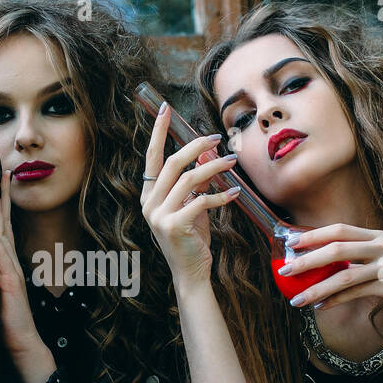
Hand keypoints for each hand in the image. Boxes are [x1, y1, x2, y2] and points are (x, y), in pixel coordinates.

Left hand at [0, 171, 48, 360]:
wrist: (18, 339)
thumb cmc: (5, 315)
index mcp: (5, 259)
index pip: (1, 224)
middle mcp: (10, 259)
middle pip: (7, 221)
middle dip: (4, 196)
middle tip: (2, 172)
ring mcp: (12, 268)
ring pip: (5, 233)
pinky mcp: (10, 281)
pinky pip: (0, 257)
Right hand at [140, 104, 240, 290]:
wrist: (190, 272)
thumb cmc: (191, 238)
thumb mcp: (192, 206)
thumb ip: (194, 183)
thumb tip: (205, 155)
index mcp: (148, 196)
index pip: (151, 158)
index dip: (158, 132)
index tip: (164, 109)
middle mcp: (149, 204)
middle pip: (171, 164)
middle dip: (195, 146)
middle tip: (216, 138)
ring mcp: (158, 216)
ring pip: (188, 180)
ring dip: (213, 168)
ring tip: (232, 162)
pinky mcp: (174, 226)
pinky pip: (200, 201)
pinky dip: (220, 196)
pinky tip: (234, 193)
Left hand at [277, 222, 382, 308]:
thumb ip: (358, 253)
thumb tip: (322, 260)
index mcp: (376, 235)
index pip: (341, 229)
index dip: (315, 235)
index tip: (292, 243)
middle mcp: (381, 247)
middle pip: (338, 250)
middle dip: (308, 261)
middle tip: (286, 271)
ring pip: (345, 277)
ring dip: (317, 289)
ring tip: (297, 301)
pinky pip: (357, 295)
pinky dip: (336, 302)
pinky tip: (319, 308)